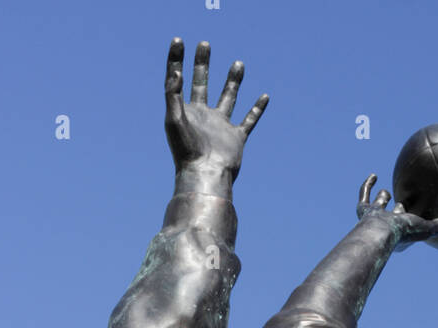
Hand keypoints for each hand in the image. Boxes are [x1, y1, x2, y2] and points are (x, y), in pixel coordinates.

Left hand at [164, 38, 267, 183]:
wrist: (206, 176)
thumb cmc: (187, 151)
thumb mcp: (174, 119)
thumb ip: (173, 93)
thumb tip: (177, 71)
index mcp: (186, 110)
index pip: (179, 79)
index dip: (177, 59)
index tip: (179, 41)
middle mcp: (203, 115)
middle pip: (203, 82)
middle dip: (203, 63)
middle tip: (205, 44)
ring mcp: (221, 126)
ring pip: (228, 97)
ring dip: (232, 80)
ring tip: (238, 63)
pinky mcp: (236, 137)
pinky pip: (249, 120)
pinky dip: (257, 109)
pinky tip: (264, 96)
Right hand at [356, 174, 437, 249]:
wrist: (379, 233)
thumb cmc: (402, 232)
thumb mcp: (423, 229)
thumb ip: (434, 227)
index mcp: (400, 235)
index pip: (409, 227)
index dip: (414, 222)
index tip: (420, 214)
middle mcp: (385, 227)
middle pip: (393, 216)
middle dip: (397, 211)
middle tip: (402, 205)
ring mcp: (373, 218)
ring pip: (376, 206)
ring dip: (381, 199)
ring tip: (385, 192)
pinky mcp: (363, 210)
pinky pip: (365, 195)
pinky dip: (368, 185)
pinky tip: (374, 176)